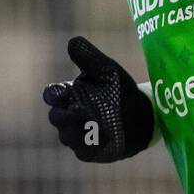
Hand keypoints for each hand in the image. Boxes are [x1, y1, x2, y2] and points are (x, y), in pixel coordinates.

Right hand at [42, 36, 153, 162]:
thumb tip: (72, 41)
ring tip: (97, 124)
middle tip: (81, 110)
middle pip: (56, 117)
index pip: (51, 94)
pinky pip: (82, 150)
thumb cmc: (119, 90)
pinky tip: (104, 137)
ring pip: (67, 135)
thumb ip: (89, 57)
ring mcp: (75, 135)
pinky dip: (91, 144)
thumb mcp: (107, 71)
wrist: (141, 116)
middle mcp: (68, 115)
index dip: (54, 94)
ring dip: (79, 130)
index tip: (63, 92)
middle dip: (66, 114)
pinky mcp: (87, 151)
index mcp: (69, 94)